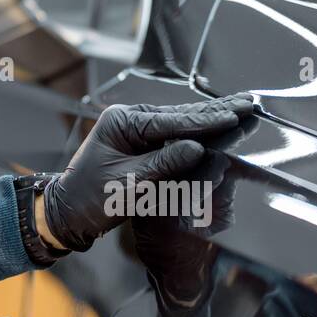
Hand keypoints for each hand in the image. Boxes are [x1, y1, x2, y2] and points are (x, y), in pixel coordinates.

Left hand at [41, 94, 254, 251]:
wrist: (67, 214)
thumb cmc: (91, 199)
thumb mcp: (128, 184)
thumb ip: (163, 164)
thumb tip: (198, 148)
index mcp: (122, 122)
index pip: (171, 121)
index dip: (204, 122)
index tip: (233, 117)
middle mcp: (129, 119)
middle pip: (180, 115)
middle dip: (216, 111)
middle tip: (249, 103)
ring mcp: (135, 129)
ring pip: (180, 121)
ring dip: (211, 116)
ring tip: (242, 105)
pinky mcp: (141, 143)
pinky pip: (174, 134)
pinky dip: (198, 129)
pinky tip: (219, 120)